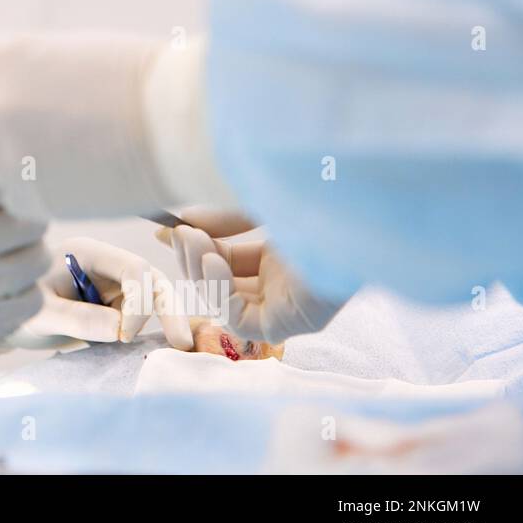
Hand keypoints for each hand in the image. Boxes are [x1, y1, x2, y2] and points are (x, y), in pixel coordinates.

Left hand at [0, 33, 173, 220]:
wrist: (182, 121)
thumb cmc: (141, 80)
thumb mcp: (66, 56)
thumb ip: (20, 75)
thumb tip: (0, 91)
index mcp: (1, 58)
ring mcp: (4, 156)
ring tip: (24, 174)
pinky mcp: (28, 199)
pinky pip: (6, 208)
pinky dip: (24, 204)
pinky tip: (62, 187)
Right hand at [0, 168, 49, 381]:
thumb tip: (29, 164)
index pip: (2, 182)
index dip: (11, 183)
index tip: (2, 192)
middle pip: (28, 224)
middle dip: (25, 221)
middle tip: (9, 225)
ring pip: (35, 262)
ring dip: (28, 256)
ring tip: (2, 255)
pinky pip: (30, 300)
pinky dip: (21, 292)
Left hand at [11, 237, 193, 350]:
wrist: (2, 324)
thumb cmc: (12, 308)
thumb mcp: (38, 314)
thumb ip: (76, 318)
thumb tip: (120, 328)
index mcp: (89, 254)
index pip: (134, 268)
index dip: (138, 301)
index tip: (122, 335)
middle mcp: (106, 266)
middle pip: (152, 281)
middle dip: (170, 310)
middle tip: (182, 344)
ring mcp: (112, 288)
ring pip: (153, 302)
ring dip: (164, 322)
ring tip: (177, 351)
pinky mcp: (113, 309)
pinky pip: (142, 320)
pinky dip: (153, 333)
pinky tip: (167, 350)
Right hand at [158, 209, 344, 343]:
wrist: (354, 204)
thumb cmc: (316, 200)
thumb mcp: (256, 206)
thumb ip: (217, 220)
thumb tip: (172, 228)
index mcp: (282, 256)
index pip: (227, 259)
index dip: (196, 246)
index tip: (169, 228)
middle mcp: (286, 284)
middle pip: (223, 283)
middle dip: (194, 258)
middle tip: (178, 233)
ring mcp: (289, 305)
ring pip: (226, 304)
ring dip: (201, 272)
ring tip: (191, 239)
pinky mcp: (292, 323)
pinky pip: (241, 320)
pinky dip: (219, 291)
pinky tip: (214, 260)